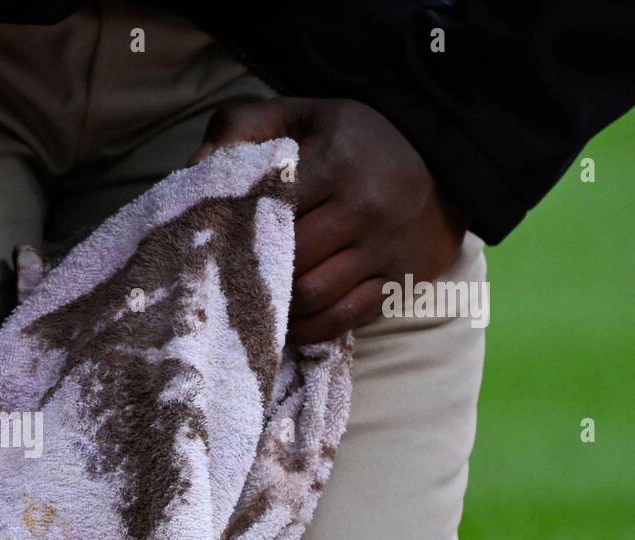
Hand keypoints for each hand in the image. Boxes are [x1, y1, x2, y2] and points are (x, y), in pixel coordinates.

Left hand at [189, 97, 467, 342]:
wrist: (441, 151)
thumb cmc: (352, 138)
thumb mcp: (299, 115)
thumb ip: (241, 128)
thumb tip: (193, 169)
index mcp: (335, 160)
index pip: (267, 209)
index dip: (236, 230)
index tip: (215, 243)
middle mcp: (366, 204)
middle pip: (288, 258)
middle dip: (254, 272)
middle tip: (228, 282)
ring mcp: (387, 246)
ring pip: (313, 295)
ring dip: (279, 305)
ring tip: (256, 302)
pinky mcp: (402, 278)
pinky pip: (344, 319)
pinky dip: (310, 329)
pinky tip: (288, 324)